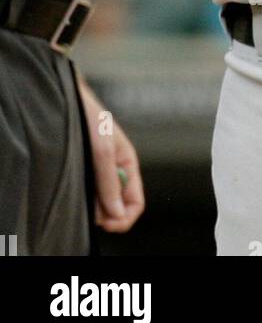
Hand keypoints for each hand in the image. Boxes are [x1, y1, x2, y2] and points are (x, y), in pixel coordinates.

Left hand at [77, 77, 144, 233]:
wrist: (65, 100)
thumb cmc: (89, 118)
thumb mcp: (102, 150)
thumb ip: (110, 182)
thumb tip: (117, 214)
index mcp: (128, 164)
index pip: (135, 203)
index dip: (124, 218)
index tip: (106, 222)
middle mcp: (115, 172)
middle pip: (117, 208)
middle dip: (105, 214)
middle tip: (87, 207)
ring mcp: (99, 173)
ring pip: (101, 203)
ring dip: (92, 206)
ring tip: (78, 191)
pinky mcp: (83, 172)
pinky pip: (88, 195)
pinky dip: (82, 199)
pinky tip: (73, 189)